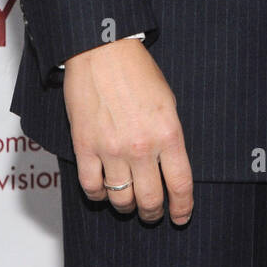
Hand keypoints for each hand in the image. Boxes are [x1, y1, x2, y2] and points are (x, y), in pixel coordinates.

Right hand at [62, 38, 192, 224]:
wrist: (102, 50)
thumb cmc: (136, 70)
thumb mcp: (167, 101)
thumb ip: (168, 136)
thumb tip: (168, 165)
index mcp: (168, 133)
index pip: (180, 185)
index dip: (182, 207)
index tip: (180, 216)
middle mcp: (141, 146)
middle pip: (150, 199)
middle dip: (153, 212)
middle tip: (152, 212)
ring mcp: (111, 149)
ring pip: (121, 200)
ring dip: (126, 207)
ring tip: (128, 203)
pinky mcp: (84, 147)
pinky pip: (91, 187)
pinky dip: (98, 195)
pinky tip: (103, 190)